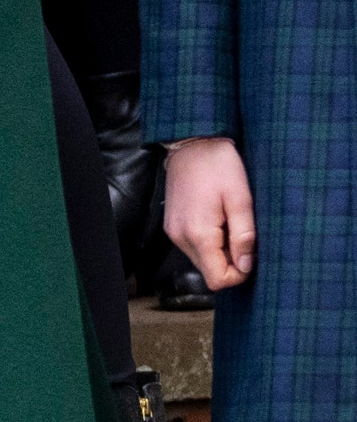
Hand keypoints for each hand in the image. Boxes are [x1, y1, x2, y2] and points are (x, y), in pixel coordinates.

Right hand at [164, 136, 255, 289]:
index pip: (218, 280)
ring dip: (219, 251)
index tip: (249, 252)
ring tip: (228, 222)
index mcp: (198, 233)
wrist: (192, 141)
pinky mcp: (172, 224)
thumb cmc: (218, 165)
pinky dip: (208, 242)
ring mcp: (173, 230)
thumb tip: (247, 266)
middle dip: (230, 262)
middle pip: (209, 272)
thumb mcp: (241, 199)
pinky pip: (193, 246)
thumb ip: (244, 236)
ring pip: (201, 260)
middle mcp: (180, 236)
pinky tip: (216, 219)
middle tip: (240, 233)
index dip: (239, 274)